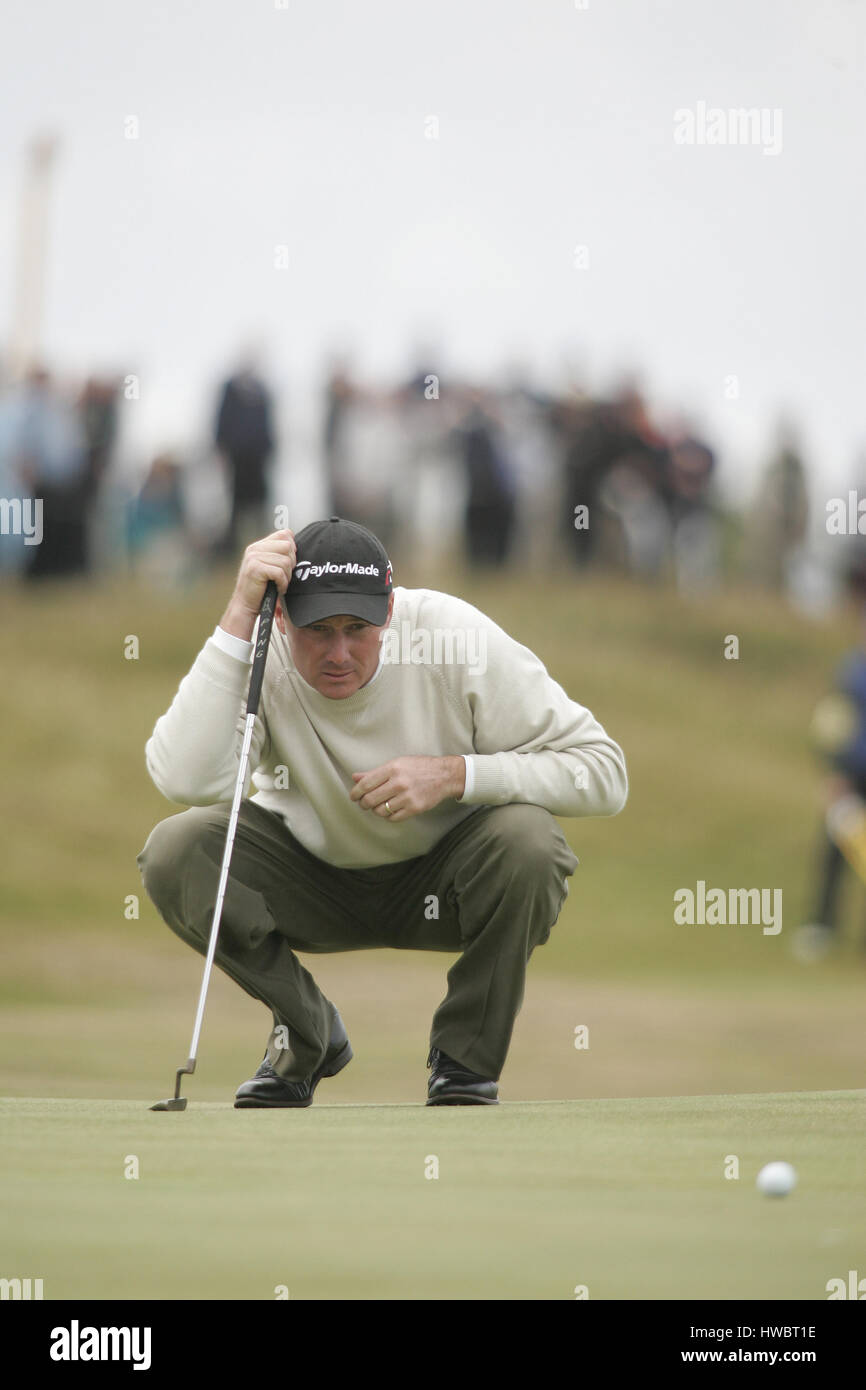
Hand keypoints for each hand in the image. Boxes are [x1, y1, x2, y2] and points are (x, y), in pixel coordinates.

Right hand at [220, 529, 295, 639]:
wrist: (245, 605)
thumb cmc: (259, 588)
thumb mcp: (267, 566)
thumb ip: (277, 554)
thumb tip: (295, 546)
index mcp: (258, 546)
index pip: (284, 534)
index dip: (292, 548)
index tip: (289, 562)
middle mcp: (255, 549)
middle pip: (288, 546)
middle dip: (291, 563)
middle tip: (284, 576)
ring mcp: (254, 558)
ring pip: (286, 561)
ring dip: (287, 576)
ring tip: (279, 583)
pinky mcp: (255, 569)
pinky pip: (280, 572)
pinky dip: (282, 583)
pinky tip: (277, 587)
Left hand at [350, 756, 465, 821]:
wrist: (444, 775)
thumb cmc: (419, 768)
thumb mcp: (397, 763)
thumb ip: (375, 772)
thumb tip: (355, 777)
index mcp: (393, 768)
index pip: (366, 784)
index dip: (355, 792)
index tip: (353, 796)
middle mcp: (399, 782)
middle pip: (370, 799)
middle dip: (363, 803)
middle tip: (364, 803)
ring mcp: (407, 796)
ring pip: (380, 810)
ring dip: (376, 810)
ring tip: (379, 806)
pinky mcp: (415, 808)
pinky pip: (393, 818)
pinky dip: (388, 816)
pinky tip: (390, 810)